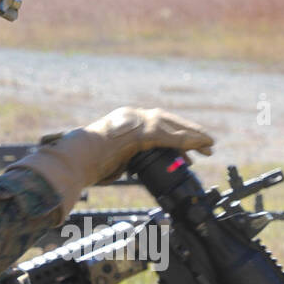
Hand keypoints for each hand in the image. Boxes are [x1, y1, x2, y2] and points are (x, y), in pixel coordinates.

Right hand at [10, 107, 213, 215]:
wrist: (75, 161)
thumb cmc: (85, 164)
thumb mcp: (109, 159)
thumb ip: (123, 158)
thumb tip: (123, 168)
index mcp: (124, 120)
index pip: (156, 122)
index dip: (176, 131)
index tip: (190, 143)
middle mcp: (130, 116)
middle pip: (167, 119)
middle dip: (189, 130)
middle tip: (207, 143)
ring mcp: (134, 122)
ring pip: (171, 125)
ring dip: (192, 134)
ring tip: (209, 145)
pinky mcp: (137, 133)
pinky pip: (167, 136)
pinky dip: (185, 140)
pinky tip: (198, 146)